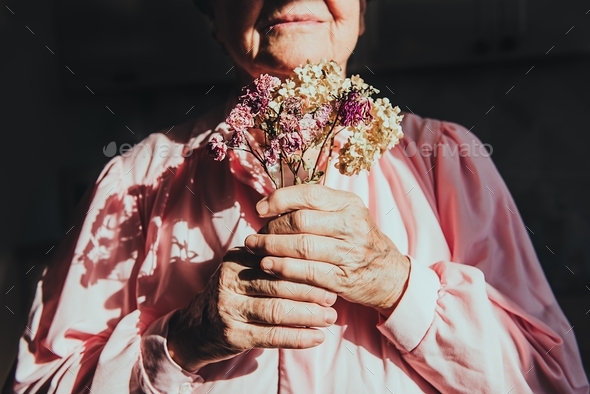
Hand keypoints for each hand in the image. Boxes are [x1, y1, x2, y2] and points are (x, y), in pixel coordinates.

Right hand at [167, 247, 337, 371]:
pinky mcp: (232, 334)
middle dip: (310, 291)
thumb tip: (316, 258)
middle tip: (333, 297)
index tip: (329, 272)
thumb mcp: (244, 270)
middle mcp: (229, 280)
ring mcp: (229, 308)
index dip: (305, 266)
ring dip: (308, 315)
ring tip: (329, 317)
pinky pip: (271, 336)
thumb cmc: (234, 295)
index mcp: (237, 258)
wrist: (197, 327)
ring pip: (276, 310)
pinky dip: (298, 338)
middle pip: (278, 283)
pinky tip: (316, 338)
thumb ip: (270, 261)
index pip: (277, 259)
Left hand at [244, 184, 410, 315]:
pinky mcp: (344, 278)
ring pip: (302, 247)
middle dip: (271, 228)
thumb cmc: (357, 241)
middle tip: (255, 235)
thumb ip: (315, 207)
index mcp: (349, 204)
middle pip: (301, 221)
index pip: (309, 194)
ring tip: (255, 249)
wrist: (389, 274)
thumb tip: (272, 205)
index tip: (260, 209)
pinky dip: (283, 269)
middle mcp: (352, 225)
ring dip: (272, 248)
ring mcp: (349, 253)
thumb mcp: (345, 215)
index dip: (280, 199)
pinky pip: (307, 272)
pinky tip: (268, 266)